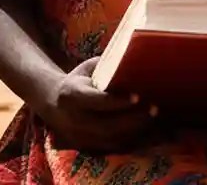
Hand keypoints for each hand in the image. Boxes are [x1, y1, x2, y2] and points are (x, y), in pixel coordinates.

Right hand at [38, 56, 156, 151]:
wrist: (53, 104)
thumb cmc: (78, 81)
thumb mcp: (87, 68)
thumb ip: (108, 66)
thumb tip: (137, 56)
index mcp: (71, 95)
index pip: (96, 101)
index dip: (118, 102)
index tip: (138, 96)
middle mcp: (72, 120)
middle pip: (106, 126)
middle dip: (133, 120)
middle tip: (154, 109)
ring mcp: (78, 138)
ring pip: (111, 141)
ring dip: (135, 132)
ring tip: (153, 120)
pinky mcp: (86, 149)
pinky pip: (112, 149)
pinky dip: (131, 143)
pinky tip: (146, 133)